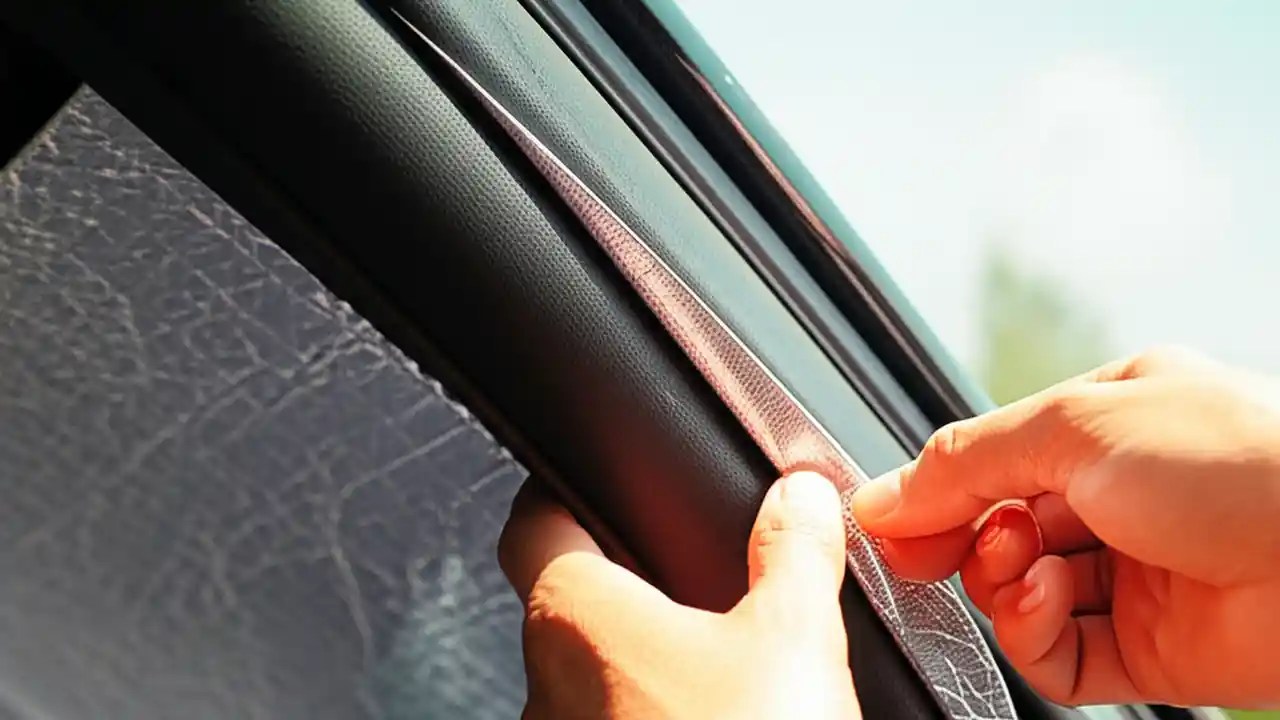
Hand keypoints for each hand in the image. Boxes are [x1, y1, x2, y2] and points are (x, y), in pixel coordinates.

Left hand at [498, 471, 859, 718]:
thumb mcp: (793, 636)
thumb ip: (792, 552)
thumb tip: (799, 496)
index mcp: (575, 619)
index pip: (532, 524)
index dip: (560, 493)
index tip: (585, 482)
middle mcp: (545, 690)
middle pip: (563, 608)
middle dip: (622, 589)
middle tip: (680, 575)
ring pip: (584, 685)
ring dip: (634, 666)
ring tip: (709, 660)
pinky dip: (644, 718)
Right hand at [851, 347, 1279, 708]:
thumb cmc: (1241, 463)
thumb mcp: (1078, 428)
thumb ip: (967, 462)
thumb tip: (879, 495)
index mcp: (1110, 422)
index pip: (995, 458)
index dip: (935, 489)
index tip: (884, 518)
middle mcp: (1123, 496)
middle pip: (1000, 527)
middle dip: (964, 538)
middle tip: (927, 552)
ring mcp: (1139, 574)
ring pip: (1023, 593)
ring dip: (1002, 586)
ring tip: (1023, 573)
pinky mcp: (1154, 651)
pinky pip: (1059, 654)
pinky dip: (1032, 637)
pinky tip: (1041, 610)